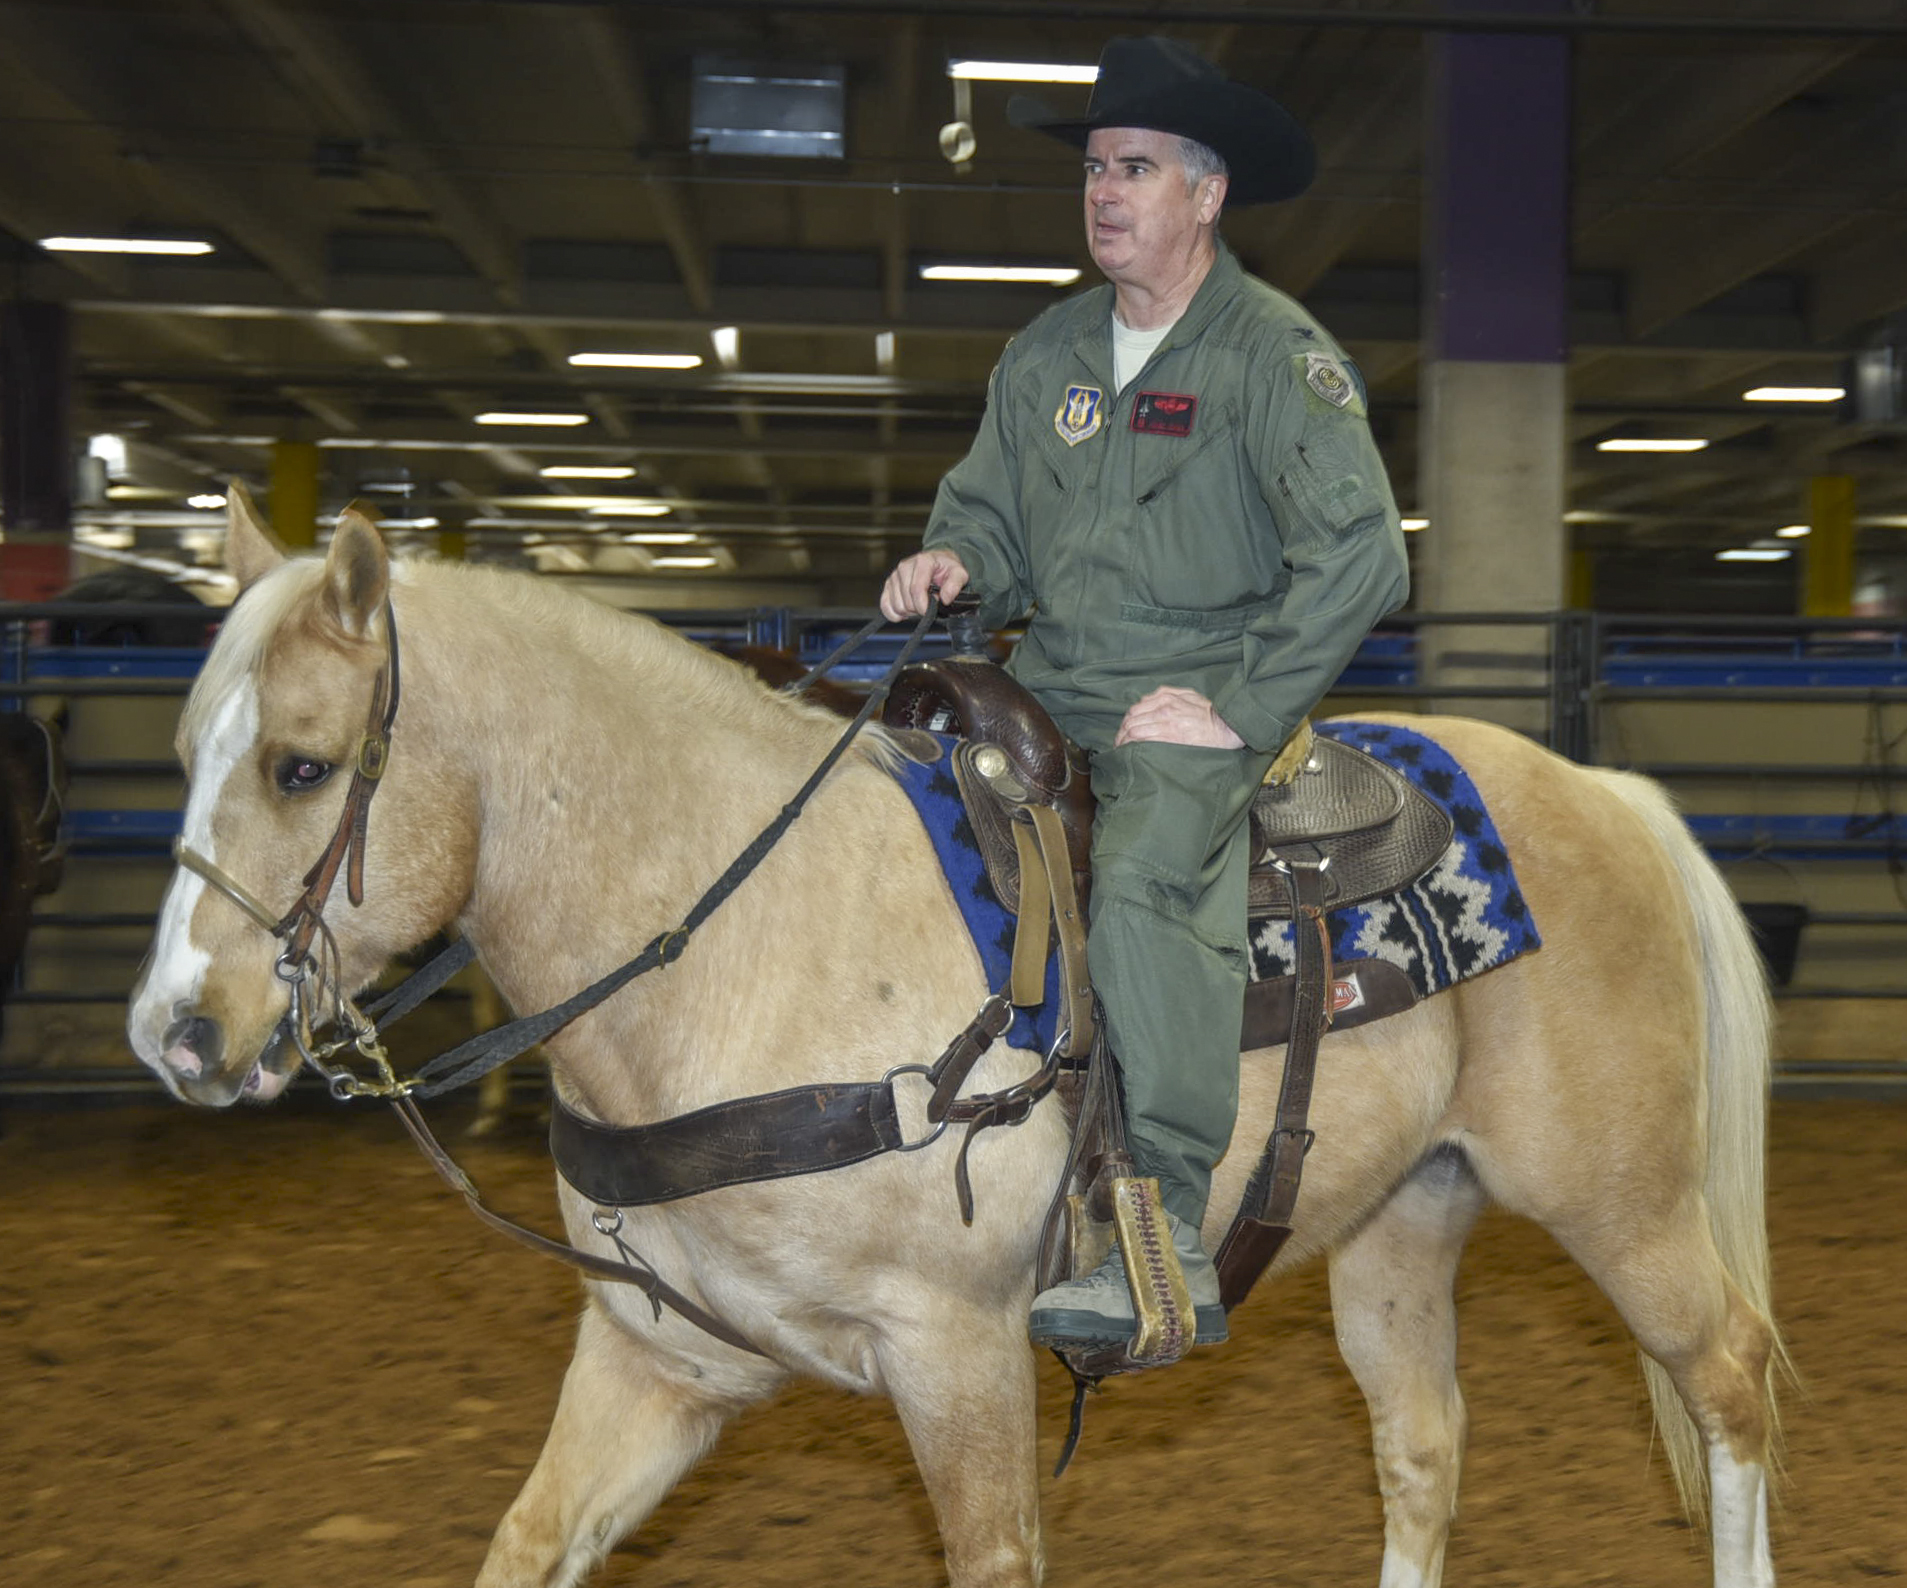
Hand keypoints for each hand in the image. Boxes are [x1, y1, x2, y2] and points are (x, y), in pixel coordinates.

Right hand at [880, 550, 969, 621]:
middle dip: (919, 609)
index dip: (923, 606)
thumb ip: (955, 585)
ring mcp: (894, 576)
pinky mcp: (888, 585)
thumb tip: (945, 599)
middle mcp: (904, 566)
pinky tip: (906, 612)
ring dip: (909, 612)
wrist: (937, 562)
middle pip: (906, 600)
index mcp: (922, 561)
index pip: (916, 589)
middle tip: (929, 604)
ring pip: (897, 605)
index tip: (931, 612)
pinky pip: (885, 606)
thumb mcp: (959, 573)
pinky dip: (895, 614)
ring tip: (920, 604)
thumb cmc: (946, 569)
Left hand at [1114, 686, 1245, 748]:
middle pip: (1131, 720)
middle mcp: (1162, 708)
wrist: (1225, 726)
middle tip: (1119, 743)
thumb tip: (1149, 698)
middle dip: (1121, 733)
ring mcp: (1166, 723)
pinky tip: (1130, 752)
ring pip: (1134, 731)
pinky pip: (1144, 741)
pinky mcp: (1170, 737)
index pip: (1135, 709)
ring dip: (1124, 741)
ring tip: (1122, 750)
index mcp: (1166, 697)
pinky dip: (1133, 746)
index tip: (1124, 731)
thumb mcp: (1188, 694)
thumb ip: (1168, 693)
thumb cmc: (1208, 711)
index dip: (1126, 722)